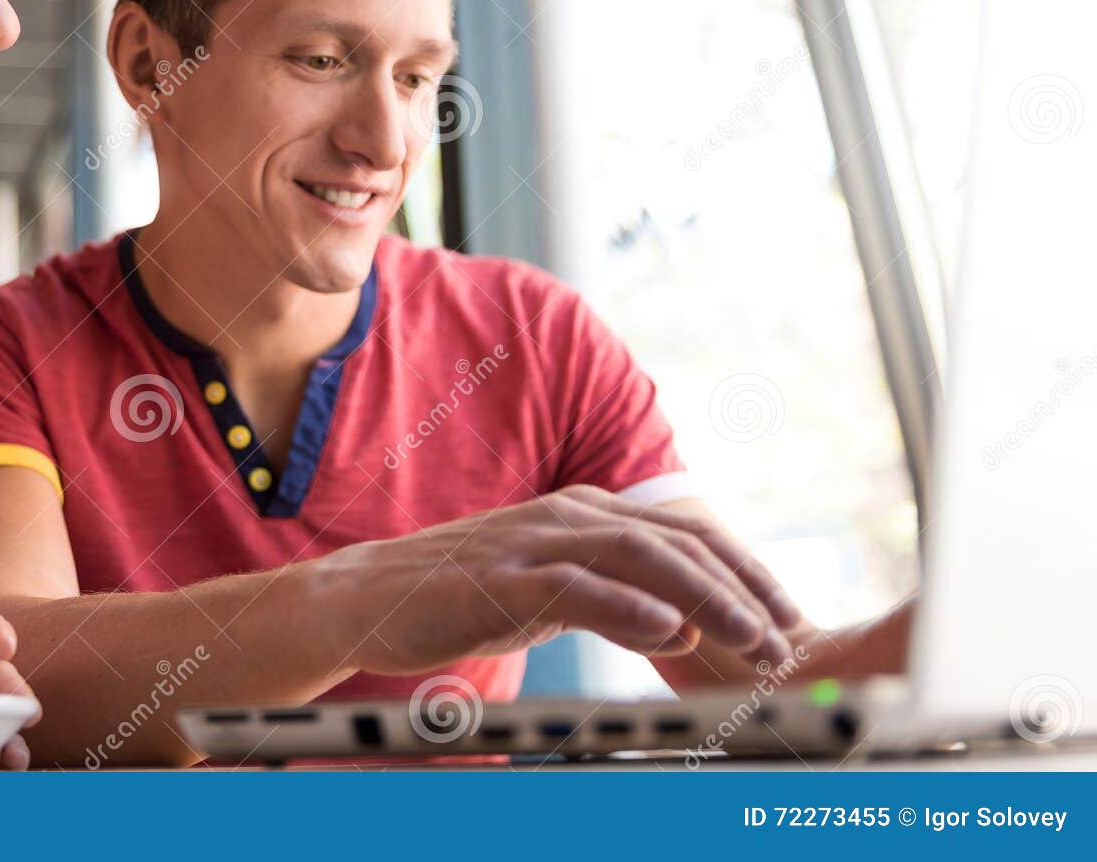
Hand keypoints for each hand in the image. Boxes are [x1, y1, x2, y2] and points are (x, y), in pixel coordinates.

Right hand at [309, 484, 801, 676]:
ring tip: (750, 639)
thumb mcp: (548, 596)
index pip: (682, 531)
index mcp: (582, 512)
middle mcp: (566, 514)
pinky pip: (575, 588)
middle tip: (784, 638)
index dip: (742, 568)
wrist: (366, 595)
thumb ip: (614, 603)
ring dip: (704, 598)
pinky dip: (628, 606)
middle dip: (740, 587)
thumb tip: (683, 627)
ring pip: (639, 557)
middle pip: (675, 540)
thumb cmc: (458, 596)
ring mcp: (532, 542)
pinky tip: (669, 629)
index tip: (786, 613)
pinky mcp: (500, 579)